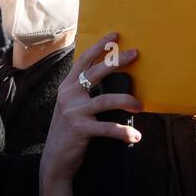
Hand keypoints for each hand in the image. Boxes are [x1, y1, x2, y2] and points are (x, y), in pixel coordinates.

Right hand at [39, 33, 140, 195]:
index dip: (99, 46)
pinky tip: (135, 136)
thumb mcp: (71, 106)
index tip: (115, 35)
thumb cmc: (68, 131)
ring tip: (140, 106)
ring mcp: (74, 112)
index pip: (84, 60)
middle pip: (96, 72)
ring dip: (126, 101)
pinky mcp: (80, 129)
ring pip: (105, 100)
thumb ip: (82, 91)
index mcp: (67, 86)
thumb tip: (106, 77)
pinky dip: (123, 132)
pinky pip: (107, 128)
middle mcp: (68, 95)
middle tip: (135, 53)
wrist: (54, 161)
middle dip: (117, 61)